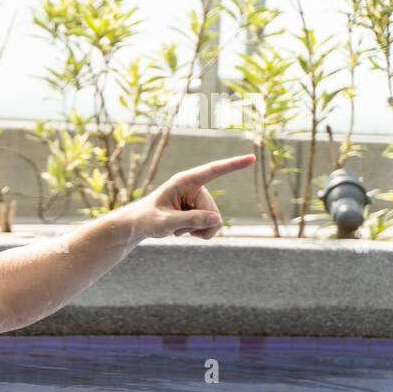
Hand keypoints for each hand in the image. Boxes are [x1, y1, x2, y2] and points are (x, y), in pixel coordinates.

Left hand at [126, 153, 255, 239]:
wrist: (140, 225)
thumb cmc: (148, 219)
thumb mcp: (165, 222)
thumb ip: (190, 220)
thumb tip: (217, 219)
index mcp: (184, 181)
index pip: (212, 171)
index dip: (232, 165)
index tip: (251, 158)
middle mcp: (195, 188)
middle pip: (213, 212)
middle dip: (197, 225)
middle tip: (174, 227)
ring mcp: (199, 199)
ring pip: (214, 222)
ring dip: (195, 230)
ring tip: (176, 227)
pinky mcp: (201, 209)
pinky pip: (211, 226)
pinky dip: (198, 232)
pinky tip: (182, 229)